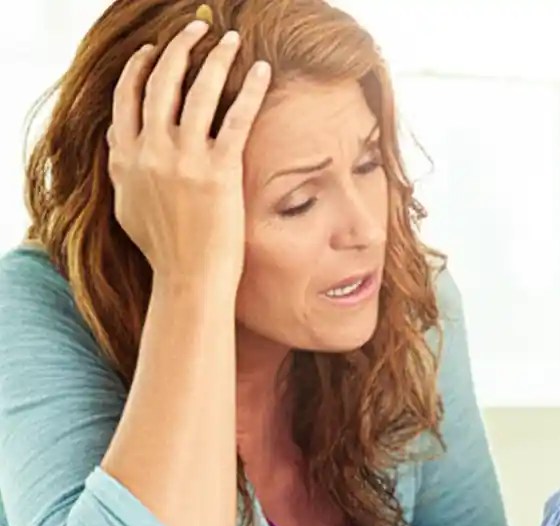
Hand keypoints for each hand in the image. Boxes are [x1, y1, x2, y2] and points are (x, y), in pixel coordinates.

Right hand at [107, 20, 271, 289]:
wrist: (189, 279)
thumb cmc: (164, 249)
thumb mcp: (128, 205)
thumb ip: (121, 168)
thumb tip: (116, 138)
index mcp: (125, 158)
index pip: (128, 97)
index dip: (142, 68)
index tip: (155, 50)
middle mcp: (150, 152)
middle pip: (161, 83)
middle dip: (179, 49)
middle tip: (197, 30)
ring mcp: (184, 160)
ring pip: (198, 91)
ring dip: (215, 59)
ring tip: (231, 40)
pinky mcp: (219, 171)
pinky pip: (236, 118)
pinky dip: (250, 89)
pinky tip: (262, 71)